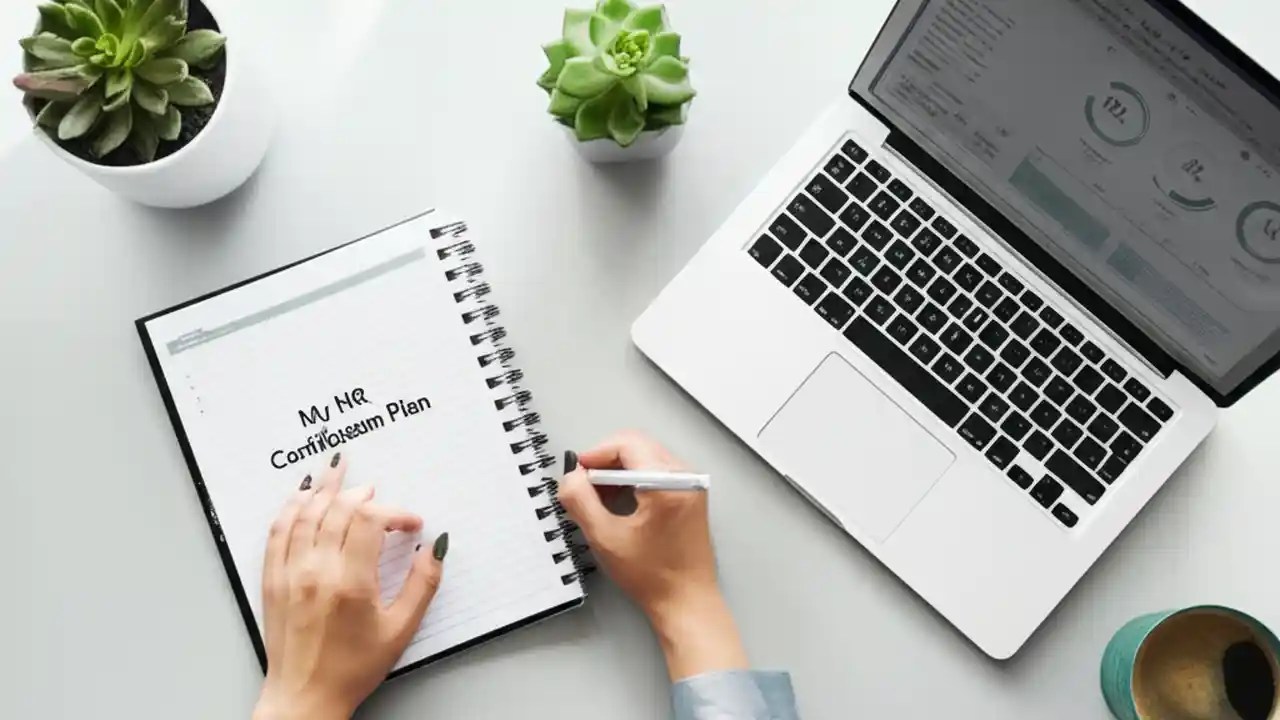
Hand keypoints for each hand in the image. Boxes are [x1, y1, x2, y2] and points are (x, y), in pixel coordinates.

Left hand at [252, 454, 445, 719]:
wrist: (305, 697)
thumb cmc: (352, 669)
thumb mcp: (400, 630)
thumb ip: (422, 585)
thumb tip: (436, 548)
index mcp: (351, 583)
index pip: (371, 521)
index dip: (394, 512)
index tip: (409, 523)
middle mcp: (316, 572)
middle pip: (337, 510)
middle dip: (360, 493)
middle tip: (374, 488)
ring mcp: (290, 574)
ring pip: (305, 514)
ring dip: (324, 489)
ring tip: (337, 471)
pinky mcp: (272, 580)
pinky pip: (277, 532)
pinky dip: (290, 509)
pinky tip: (302, 498)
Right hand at [557, 432, 747, 680]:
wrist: (687, 602)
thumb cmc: (651, 576)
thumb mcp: (605, 538)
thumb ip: (581, 501)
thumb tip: (570, 477)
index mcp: (667, 483)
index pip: (627, 444)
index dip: (596, 453)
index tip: (576, 473)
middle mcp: (685, 477)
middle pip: (638, 446)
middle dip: (606, 461)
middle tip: (583, 484)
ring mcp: (691, 485)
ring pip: (647, 457)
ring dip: (619, 470)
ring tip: (598, 497)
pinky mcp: (691, 496)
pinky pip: (658, 472)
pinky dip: (634, 479)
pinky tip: (618, 501)